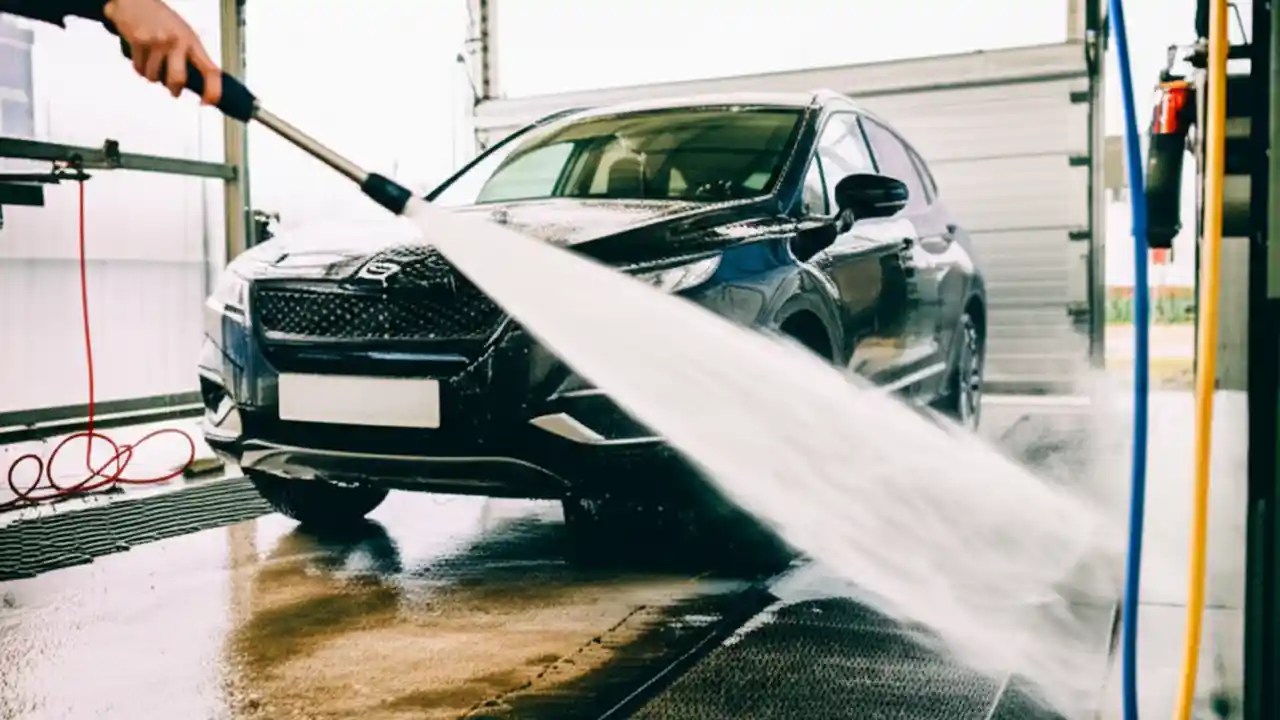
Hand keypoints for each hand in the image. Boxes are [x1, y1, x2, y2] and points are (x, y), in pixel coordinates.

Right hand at [103, 0, 221, 104]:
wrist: (135, 1)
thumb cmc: (161, 19)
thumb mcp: (183, 35)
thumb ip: (190, 56)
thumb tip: (198, 85)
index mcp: (192, 42)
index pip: (210, 70)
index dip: (213, 90)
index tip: (208, 102)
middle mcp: (177, 41)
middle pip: (178, 79)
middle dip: (174, 89)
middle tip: (174, 91)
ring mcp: (157, 41)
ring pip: (154, 77)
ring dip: (153, 76)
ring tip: (153, 63)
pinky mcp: (139, 41)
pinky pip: (139, 68)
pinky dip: (140, 68)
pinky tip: (142, 56)